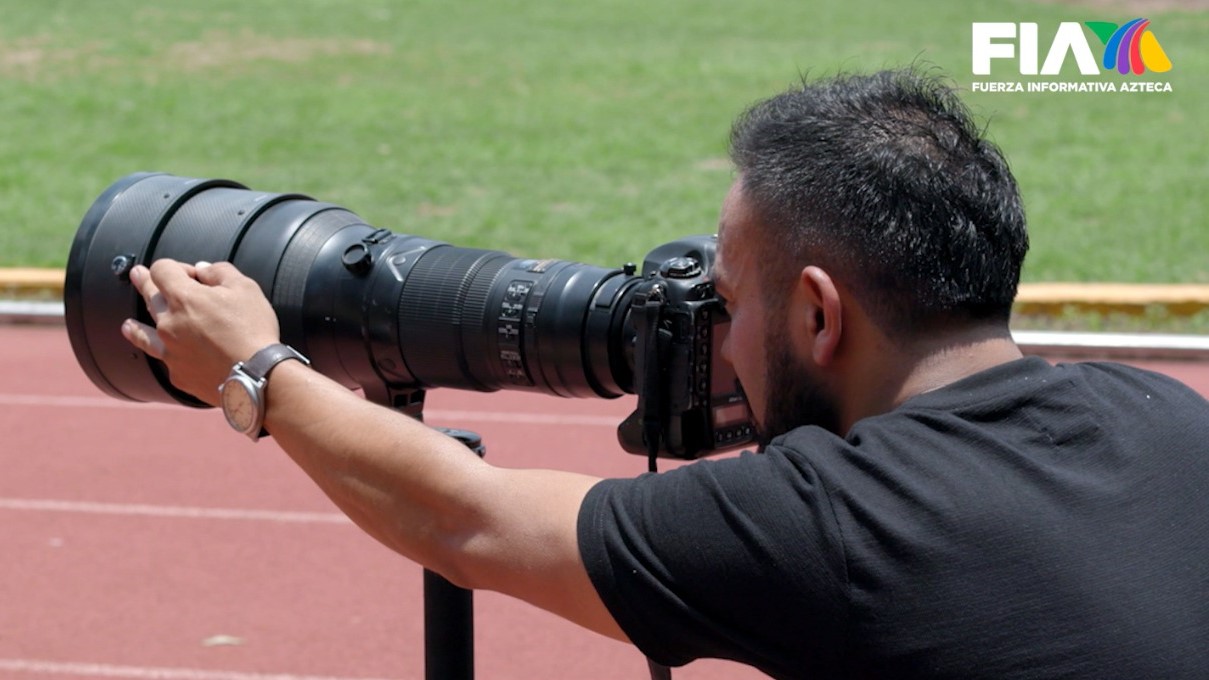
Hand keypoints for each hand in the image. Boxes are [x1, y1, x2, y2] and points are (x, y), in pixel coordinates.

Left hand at [120, 259, 280, 405]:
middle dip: (145, 282)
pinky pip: (165, 360)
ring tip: (128, 325)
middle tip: (137, 275)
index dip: (177, 266)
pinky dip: (165, 354)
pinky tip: (163, 356)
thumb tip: (202, 269)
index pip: (162, 269)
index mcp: (183, 297)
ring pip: (143, 334)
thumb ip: (220, 272)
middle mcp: (168, 323)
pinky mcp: (178, 374)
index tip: (193, 274)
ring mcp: (170, 351)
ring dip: (135, 327)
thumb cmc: (254, 331)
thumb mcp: (246, 288)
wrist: (256, 376)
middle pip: (148, 296)